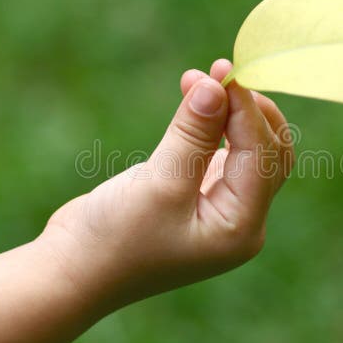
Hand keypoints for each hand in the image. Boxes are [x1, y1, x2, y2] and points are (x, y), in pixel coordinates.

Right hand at [41, 59, 293, 311]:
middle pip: (269, 152)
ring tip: (198, 80)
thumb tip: (218, 84)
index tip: (223, 70)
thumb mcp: (160, 182)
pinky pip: (220, 154)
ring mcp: (221, 209)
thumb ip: (194, 133)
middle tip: (218, 72)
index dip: (246, 109)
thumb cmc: (115, 238)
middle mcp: (241, 220)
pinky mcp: (197, 197)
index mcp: (242, 226)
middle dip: (247, 109)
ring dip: (229, 113)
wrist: (73, 272)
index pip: (262, 155)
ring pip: (248, 150)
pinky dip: (212, 127)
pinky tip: (193, 100)